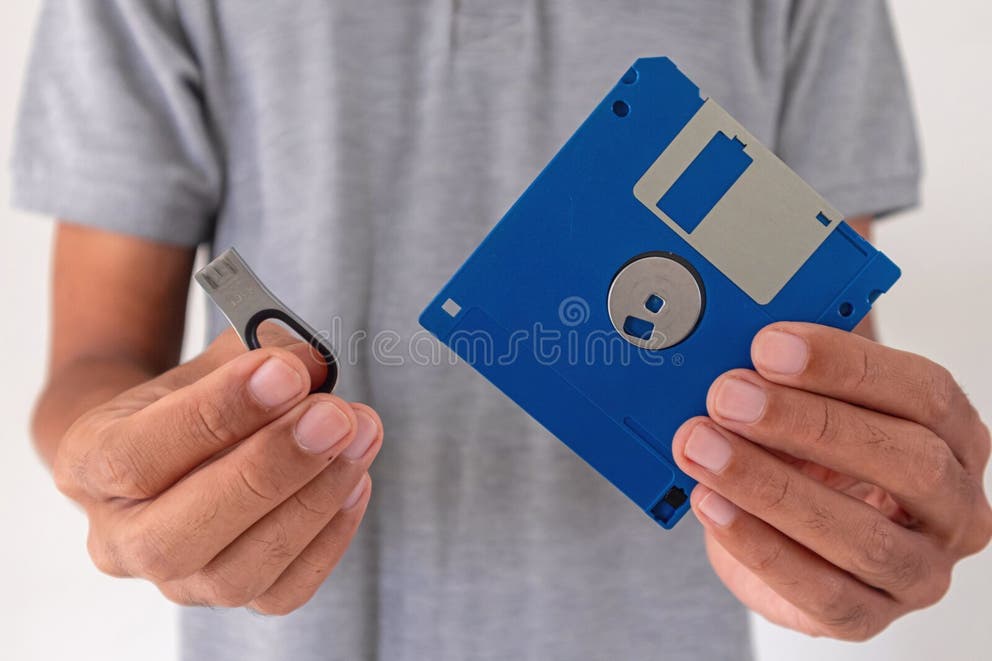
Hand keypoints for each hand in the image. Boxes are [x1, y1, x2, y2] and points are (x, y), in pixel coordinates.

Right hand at [53, 324, 382, 613]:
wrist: (172, 447)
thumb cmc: (189, 401)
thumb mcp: (208, 362)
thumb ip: (257, 356)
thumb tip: (314, 366)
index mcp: (89, 465)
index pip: (140, 455)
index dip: (219, 413)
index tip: (288, 373)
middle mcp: (119, 540)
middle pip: (178, 536)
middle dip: (269, 471)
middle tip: (334, 416)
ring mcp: (174, 582)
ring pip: (237, 572)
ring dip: (313, 501)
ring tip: (360, 435)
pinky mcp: (229, 599)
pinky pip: (284, 592)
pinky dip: (330, 536)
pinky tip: (356, 479)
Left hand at [672, 322, 991, 639]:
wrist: (789, 533)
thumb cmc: (809, 456)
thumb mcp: (805, 402)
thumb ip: (788, 372)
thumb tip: (736, 335)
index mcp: (951, 433)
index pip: (922, 391)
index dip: (843, 365)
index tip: (768, 345)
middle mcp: (951, 503)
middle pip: (905, 461)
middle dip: (806, 423)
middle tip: (729, 396)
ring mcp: (917, 569)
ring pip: (862, 536)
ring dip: (770, 487)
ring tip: (703, 448)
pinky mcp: (868, 615)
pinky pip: (820, 590)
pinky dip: (758, 546)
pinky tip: (711, 504)